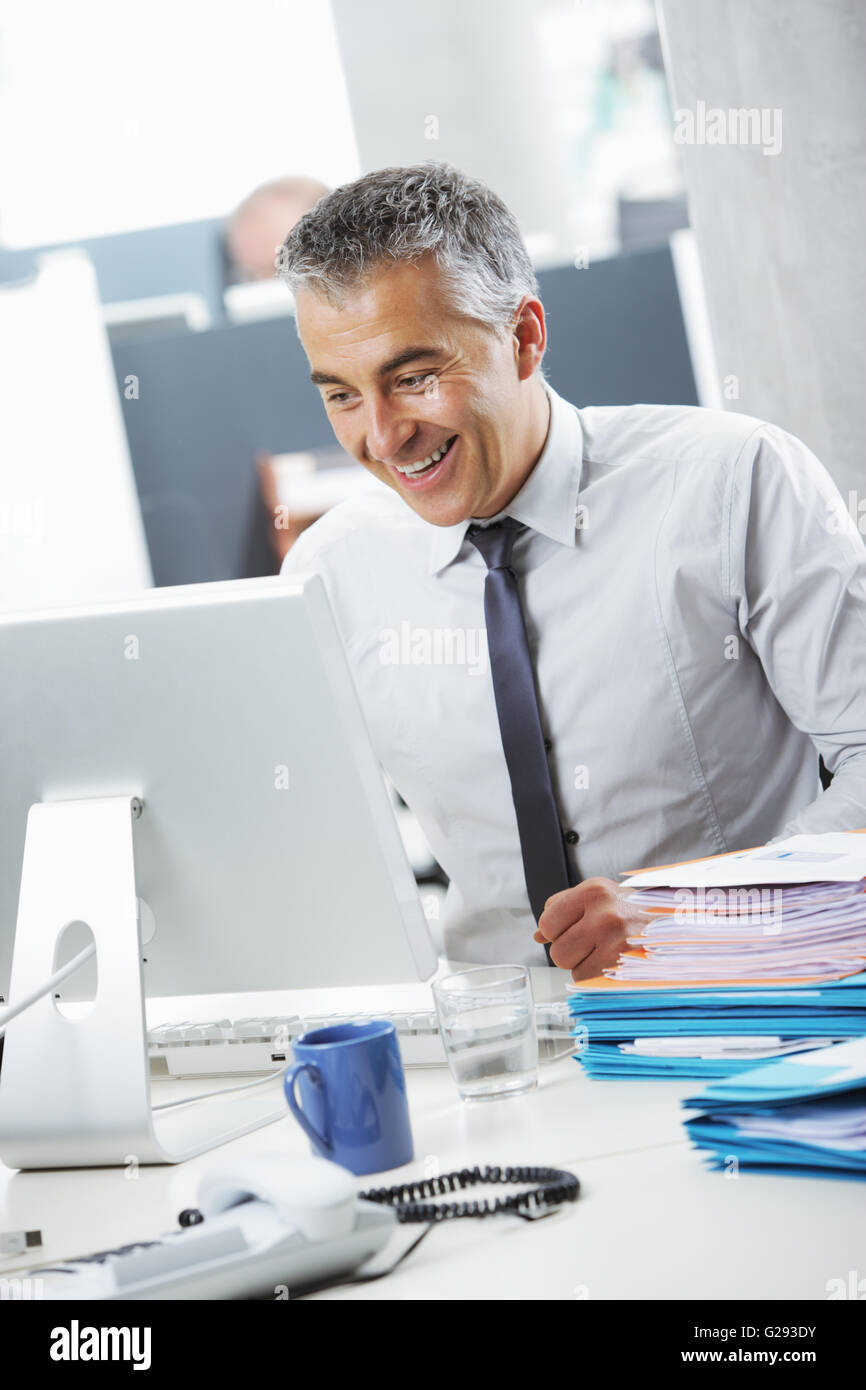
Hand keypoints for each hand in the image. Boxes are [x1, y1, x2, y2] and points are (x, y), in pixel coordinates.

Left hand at [533, 876, 650, 981]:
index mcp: (595, 891)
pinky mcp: (626, 968)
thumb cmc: (637, 909)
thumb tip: (538, 936)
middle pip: (557, 952)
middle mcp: (605, 915)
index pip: (547, 923)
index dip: (555, 932)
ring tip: (607, 950)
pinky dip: (599, 976)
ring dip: (585, 965)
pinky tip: (615, 962)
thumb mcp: (602, 895)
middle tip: (593, 942)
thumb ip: (565, 908)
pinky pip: (592, 982)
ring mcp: (617, 944)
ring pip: (573, 970)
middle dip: (570, 951)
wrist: (681, 922)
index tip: (571, 930)